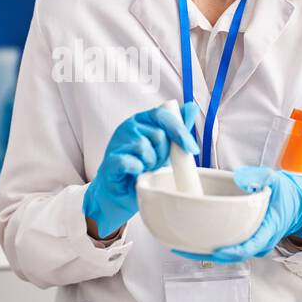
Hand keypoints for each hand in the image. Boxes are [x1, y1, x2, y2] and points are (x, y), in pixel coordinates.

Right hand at [83, 101, 199, 238]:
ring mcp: (117, 143)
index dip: (179, 130)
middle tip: (156, 163)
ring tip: (145, 170)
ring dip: (150, 164)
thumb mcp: (164, 148)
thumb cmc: (143, 168)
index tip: (191, 149)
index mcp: (142, 121)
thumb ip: (177, 129)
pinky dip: (137, 169)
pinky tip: (136, 173)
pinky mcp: (110, 161)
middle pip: (157, 134)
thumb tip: (192, 108)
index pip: (162, 115)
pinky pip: (129, 161)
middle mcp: (128, 127)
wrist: (121, 193)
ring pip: (144, 148)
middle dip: (163, 154)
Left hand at [174, 166, 301, 262]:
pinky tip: (190, 242)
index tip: (217, 251)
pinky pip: (227, 248)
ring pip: (228, 254)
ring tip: (179, 248)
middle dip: (208, 254)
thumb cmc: (286, 193)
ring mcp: (253, 243)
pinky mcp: (245, 240)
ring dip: (204, 253)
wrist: (297, 204)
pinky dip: (209, 247)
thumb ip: (257, 177)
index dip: (233, 251)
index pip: (251, 245)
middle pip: (233, 255)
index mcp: (269, 229)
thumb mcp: (274, 179)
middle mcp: (260, 241)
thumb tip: (239, 177)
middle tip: (183, 250)